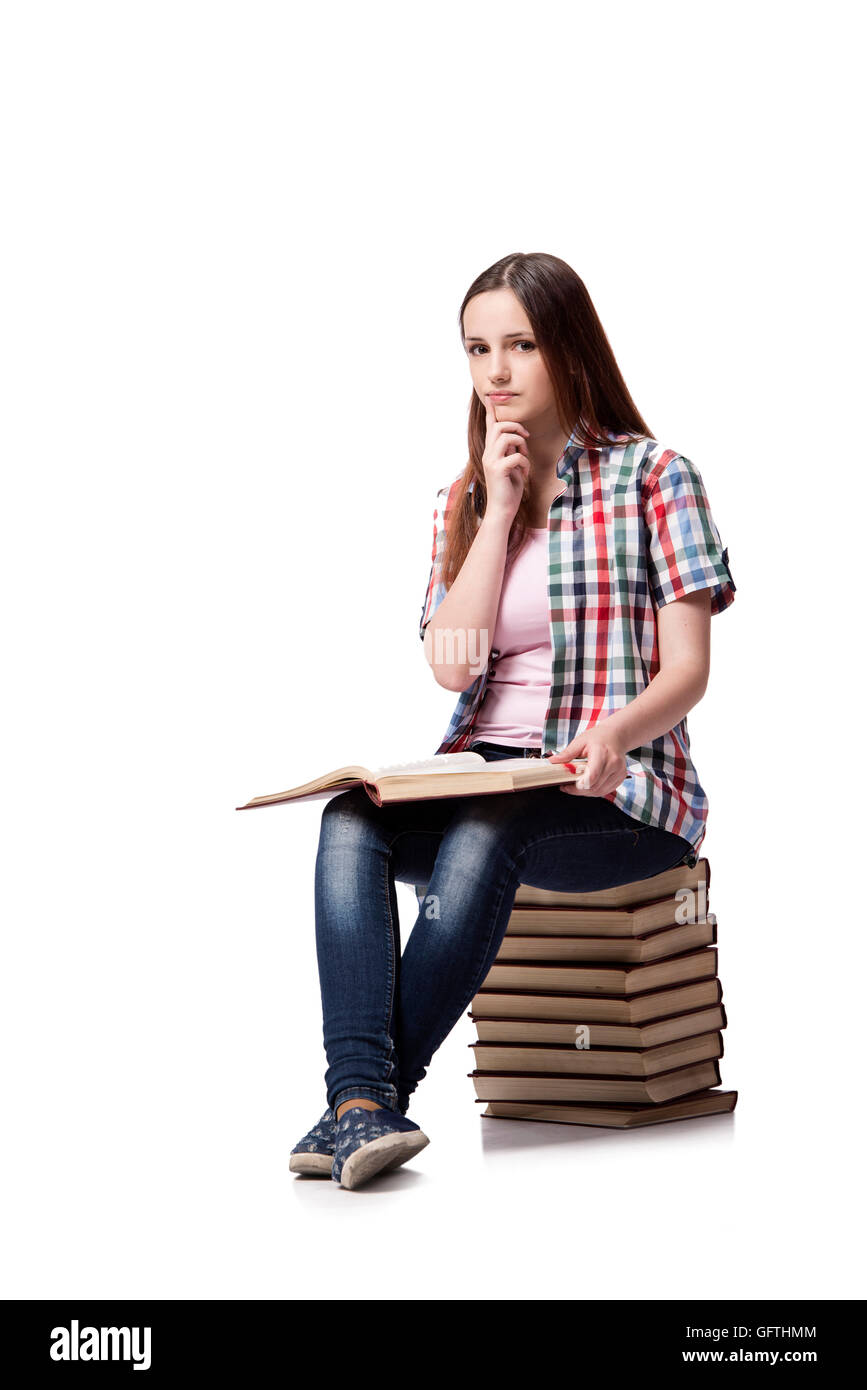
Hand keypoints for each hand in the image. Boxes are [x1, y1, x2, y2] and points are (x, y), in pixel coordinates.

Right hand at [481, 393, 530, 524]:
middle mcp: (487, 454)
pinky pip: (516, 455)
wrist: (502, 510)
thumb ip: (510, 452)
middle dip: (516, 427)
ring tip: (524, 456)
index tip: (491, 399)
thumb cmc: (508, 490)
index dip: (491, 412)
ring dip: (521, 444)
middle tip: (526, 437)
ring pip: (506, 436)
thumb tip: (517, 439)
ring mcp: (491, 461)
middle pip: (499, 426)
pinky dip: (525, 463)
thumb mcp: (510, 466)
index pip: (489, 427)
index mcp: (490, 452)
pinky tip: (524, 474)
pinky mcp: (498, 469)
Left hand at [547, 726, 629, 796]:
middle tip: (566, 787)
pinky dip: (594, 791)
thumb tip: (552, 761)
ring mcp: (619, 771)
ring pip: (600, 791)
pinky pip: (606, 790)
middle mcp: (614, 763)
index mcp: (602, 752)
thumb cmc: (598, 737)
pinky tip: (586, 785)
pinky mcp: (621, 777)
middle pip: (594, 786)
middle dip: (578, 790)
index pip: (592, 775)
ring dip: (586, 792)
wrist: (616, 736)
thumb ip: (567, 754)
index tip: (566, 786)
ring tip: (575, 786)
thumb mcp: (580, 741)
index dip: (579, 785)